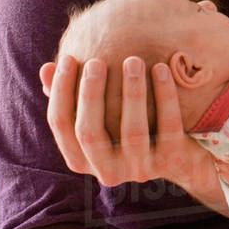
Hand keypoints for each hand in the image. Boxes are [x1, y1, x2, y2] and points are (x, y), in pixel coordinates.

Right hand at [40, 55, 227, 210]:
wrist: (181, 159)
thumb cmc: (129, 129)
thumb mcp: (100, 117)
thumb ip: (73, 98)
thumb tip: (47, 68)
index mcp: (82, 160)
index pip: (61, 126)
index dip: (60, 91)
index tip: (68, 58)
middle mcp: (108, 171)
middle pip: (89, 133)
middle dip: (90, 94)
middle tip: (96, 61)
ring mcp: (140, 168)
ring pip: (132, 131)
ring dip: (132, 93)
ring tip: (133, 60)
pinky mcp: (172, 159)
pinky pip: (168, 125)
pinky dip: (165, 95)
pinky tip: (161, 68)